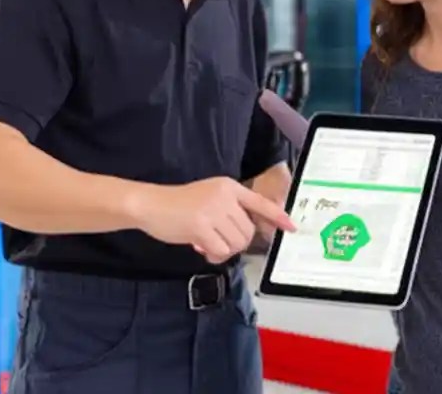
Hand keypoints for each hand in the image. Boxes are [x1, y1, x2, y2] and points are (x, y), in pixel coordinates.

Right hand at [130, 177, 295, 263]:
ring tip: (206, 244)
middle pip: (248, 231)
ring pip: (237, 243)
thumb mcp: (207, 198)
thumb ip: (227, 211)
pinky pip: (221, 250)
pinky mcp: (202, 226)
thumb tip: (242, 237)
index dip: (277, 216)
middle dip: (235, 243)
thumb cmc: (177, 205)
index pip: (259, 202)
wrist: (150, 204)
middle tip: (215, 241)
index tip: (291, 226)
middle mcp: (224, 196)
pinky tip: (201, 249)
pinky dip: (214, 255)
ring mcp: (213, 211)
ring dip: (224, 250)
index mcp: (228, 187)